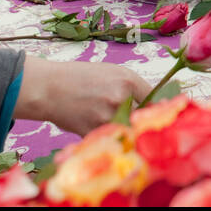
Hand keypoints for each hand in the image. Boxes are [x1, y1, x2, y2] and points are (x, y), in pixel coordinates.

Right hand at [15, 57, 150, 135]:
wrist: (49, 88)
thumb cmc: (80, 77)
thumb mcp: (111, 73)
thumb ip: (132, 87)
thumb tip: (154, 102)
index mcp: (127, 80)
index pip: (155, 98)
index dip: (159, 105)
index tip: (161, 111)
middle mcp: (121, 98)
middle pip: (143, 117)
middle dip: (142, 120)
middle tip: (136, 120)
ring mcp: (107, 117)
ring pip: (127, 129)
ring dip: (123, 128)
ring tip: (106, 120)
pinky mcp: (94, 132)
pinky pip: (110, 137)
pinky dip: (107, 135)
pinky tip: (95, 124)